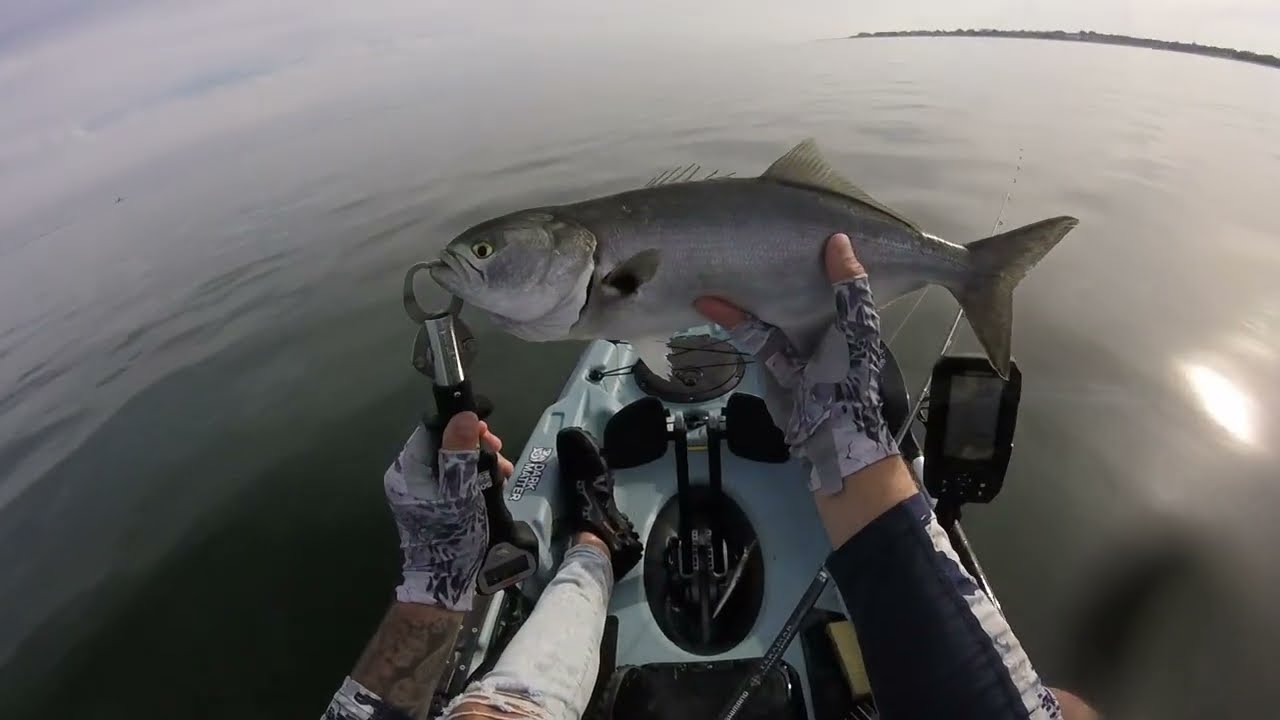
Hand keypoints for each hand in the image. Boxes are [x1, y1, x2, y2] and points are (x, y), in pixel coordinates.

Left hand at [383, 412, 513, 610]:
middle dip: (475, 444)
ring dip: (480, 461)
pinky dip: (474, 478)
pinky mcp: (435, 505)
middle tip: (499, 451)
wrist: (446, 584)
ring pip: (453, 461)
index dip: (459, 424)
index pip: (430, 430)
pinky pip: (455, 480)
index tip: (486, 430)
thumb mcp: (460, 492)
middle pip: (444, 444)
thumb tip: (464, 414)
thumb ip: (460, 453)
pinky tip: (494, 483)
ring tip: (502, 471)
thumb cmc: (452, 536)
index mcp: (408, 471)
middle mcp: (410, 478)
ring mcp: (422, 493)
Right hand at [695, 233, 898, 493]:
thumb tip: (838, 240)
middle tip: (753, 234)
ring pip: (767, 308)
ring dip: (745, 289)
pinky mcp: (768, 360)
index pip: (833, 276)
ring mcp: (792, 343)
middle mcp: (819, 325)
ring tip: (723, 261)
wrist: (832, 436)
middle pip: (796, 287)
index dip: (821, 252)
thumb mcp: (856, 328)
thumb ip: (849, 288)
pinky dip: (729, 317)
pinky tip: (708, 301)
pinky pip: (749, 334)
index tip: (802, 223)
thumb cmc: (852, 378)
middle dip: (776, 266)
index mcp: (846, 315)